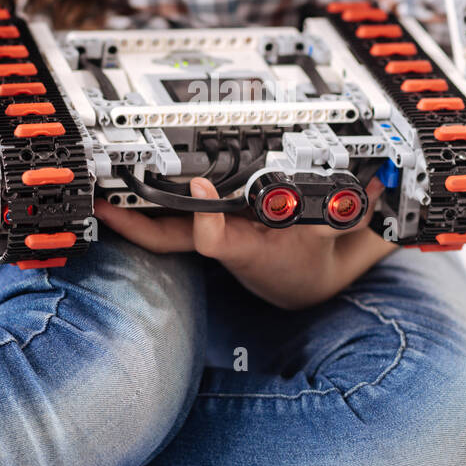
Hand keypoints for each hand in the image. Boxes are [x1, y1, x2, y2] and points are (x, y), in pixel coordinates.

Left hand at [95, 178, 395, 309]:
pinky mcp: (204, 229)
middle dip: (132, 222)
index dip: (207, 216)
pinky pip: (165, 222)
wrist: (304, 281)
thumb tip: (370, 184)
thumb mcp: (337, 241)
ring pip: (160, 230)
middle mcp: (223, 244)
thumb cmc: (315, 260)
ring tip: (96, 188)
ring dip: (127, 214)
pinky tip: (118, 190)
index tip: (201, 191)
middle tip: (101, 199)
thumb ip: (346, 216)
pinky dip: (142, 208)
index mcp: (252, 250)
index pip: (220, 237)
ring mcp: (210, 238)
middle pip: (168, 237)